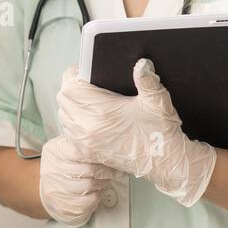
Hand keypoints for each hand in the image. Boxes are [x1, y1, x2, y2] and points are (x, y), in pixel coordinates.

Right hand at [39, 134, 121, 226]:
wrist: (40, 184)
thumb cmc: (59, 164)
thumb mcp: (63, 147)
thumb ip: (79, 144)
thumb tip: (105, 146)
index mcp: (54, 152)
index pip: (80, 152)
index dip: (98, 155)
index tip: (107, 156)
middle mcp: (51, 170)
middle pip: (88, 170)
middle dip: (105, 170)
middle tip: (111, 170)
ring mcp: (55, 189)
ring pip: (88, 186)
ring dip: (102, 183)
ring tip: (104, 180)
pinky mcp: (62, 205)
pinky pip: (86, 202)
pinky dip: (97, 196)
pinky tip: (97, 191)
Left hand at [56, 58, 216, 206]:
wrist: (164, 163)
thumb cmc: (160, 133)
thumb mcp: (156, 102)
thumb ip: (147, 80)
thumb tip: (141, 63)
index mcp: (102, 111)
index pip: (69, 87)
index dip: (73, 75)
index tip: (83, 72)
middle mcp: (88, 128)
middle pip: (62, 100)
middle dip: (71, 88)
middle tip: (85, 84)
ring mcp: (86, 142)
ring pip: (63, 117)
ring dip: (70, 106)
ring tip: (87, 101)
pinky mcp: (88, 153)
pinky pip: (69, 134)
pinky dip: (73, 124)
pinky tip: (89, 120)